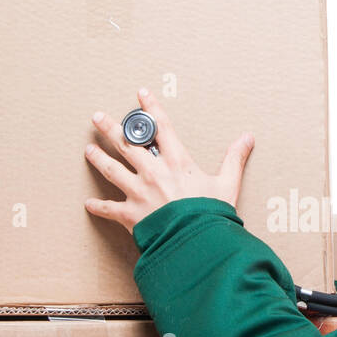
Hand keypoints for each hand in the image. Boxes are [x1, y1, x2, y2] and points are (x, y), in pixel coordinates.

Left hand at [84, 88, 254, 234]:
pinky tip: (88, 204)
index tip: (141, 93)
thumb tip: (247, 137)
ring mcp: (139, 193)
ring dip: (98, 158)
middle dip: (111, 128)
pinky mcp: (131, 215)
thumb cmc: (212, 214)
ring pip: (112, 170)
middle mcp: (154, 173)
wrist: (196, 243)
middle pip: (127, 144)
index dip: (151, 108)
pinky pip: (110, 209)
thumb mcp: (228, 184)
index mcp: (177, 162)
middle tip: (97, 117)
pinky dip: (98, 207)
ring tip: (88, 149)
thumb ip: (234, 159)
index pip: (162, 127)